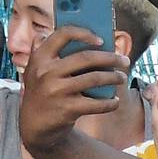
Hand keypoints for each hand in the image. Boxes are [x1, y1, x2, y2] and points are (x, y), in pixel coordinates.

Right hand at [19, 26, 129, 156]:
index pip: (63, 34)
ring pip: (94, 79)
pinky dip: (109, 103)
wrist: (33, 125)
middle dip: (111, 58)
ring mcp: (56, 91)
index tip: (102, 40)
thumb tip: (87, 38)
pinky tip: (115, 101)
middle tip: (124, 61)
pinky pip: (95, 104)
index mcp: (40, 57)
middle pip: (86, 57)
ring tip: (122, 78)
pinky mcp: (66, 109)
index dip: (84, 33)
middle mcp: (46, 72)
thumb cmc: (43, 91)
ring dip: (114, 77)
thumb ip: (52, 52)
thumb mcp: (38, 70)